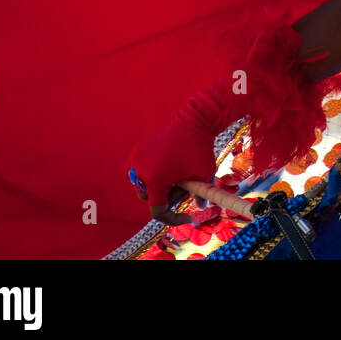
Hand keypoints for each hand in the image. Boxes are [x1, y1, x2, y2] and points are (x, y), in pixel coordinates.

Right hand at [127, 81, 237, 224]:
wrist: (192, 122)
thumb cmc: (199, 149)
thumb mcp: (204, 176)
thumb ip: (200, 195)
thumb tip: (201, 207)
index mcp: (155, 182)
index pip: (158, 211)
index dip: (172, 218)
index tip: (187, 215)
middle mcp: (141, 173)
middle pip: (150, 198)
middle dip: (167, 197)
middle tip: (184, 187)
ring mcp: (137, 161)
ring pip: (143, 185)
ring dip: (157, 186)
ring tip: (176, 174)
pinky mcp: (137, 151)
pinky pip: (137, 171)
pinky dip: (148, 174)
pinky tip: (162, 169)